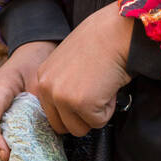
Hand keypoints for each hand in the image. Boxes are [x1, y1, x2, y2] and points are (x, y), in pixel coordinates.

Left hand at [32, 3, 134, 136]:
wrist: (117, 32)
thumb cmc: (102, 41)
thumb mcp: (70, 61)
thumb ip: (64, 82)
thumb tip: (71, 107)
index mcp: (43, 77)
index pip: (51, 113)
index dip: (72, 110)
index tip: (85, 97)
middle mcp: (47, 88)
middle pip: (62, 126)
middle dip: (82, 117)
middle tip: (96, 93)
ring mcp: (63, 97)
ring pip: (80, 128)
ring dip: (95, 113)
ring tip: (102, 87)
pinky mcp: (82, 104)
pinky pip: (98, 122)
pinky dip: (109, 108)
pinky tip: (109, 86)